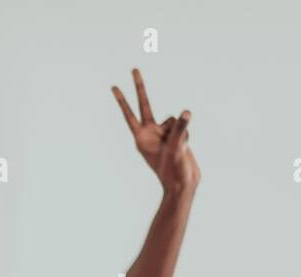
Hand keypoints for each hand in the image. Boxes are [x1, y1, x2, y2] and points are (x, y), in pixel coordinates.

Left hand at [112, 68, 199, 193]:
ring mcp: (161, 135)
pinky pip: (183, 126)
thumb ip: (180, 128)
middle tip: (133, 68)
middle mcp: (149, 134)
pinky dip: (187, 135)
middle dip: (140, 88)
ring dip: (179, 131)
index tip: (113, 87)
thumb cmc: (173, 170)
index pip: (130, 114)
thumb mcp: (176, 148)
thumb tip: (186, 112)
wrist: (183, 184)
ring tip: (177, 148)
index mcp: (141, 138)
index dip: (123, 100)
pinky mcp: (174, 137)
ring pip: (172, 119)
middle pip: (145, 105)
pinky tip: (184, 148)